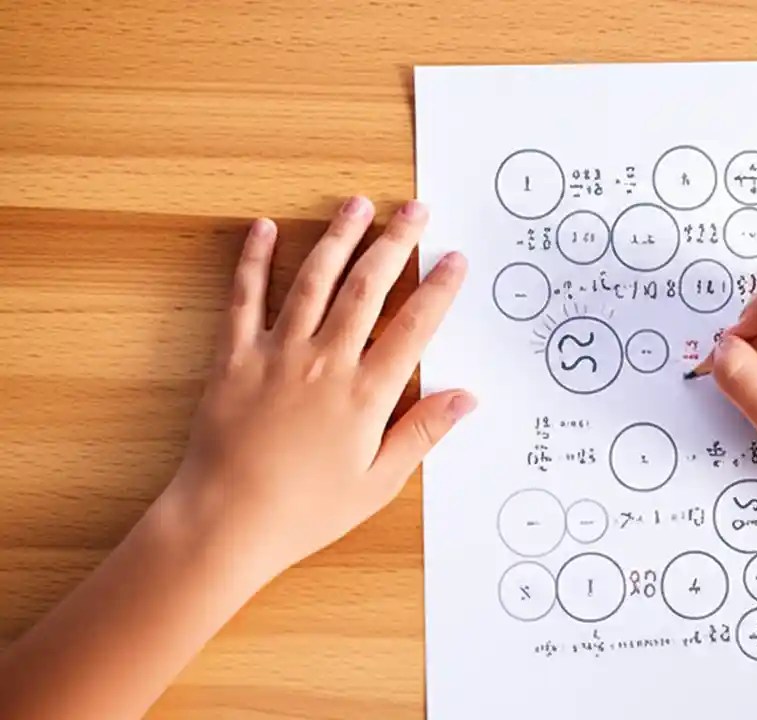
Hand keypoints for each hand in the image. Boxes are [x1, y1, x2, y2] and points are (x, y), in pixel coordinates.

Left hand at [167, 196, 472, 578]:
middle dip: (395, 243)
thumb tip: (465, 397)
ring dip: (338, 238)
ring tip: (356, 204)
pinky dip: (255, 261)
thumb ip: (422, 433)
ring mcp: (278, 355)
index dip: (438, 288)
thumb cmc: (305, 511)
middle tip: (414, 210)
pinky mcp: (235, 358)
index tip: (454, 259)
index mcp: (366, 395)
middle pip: (368, 288)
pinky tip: (265, 230)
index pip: (414, 327)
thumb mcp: (378, 482)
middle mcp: (325, 363)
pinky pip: (245, 299)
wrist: (225, 522)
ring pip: (314, 281)